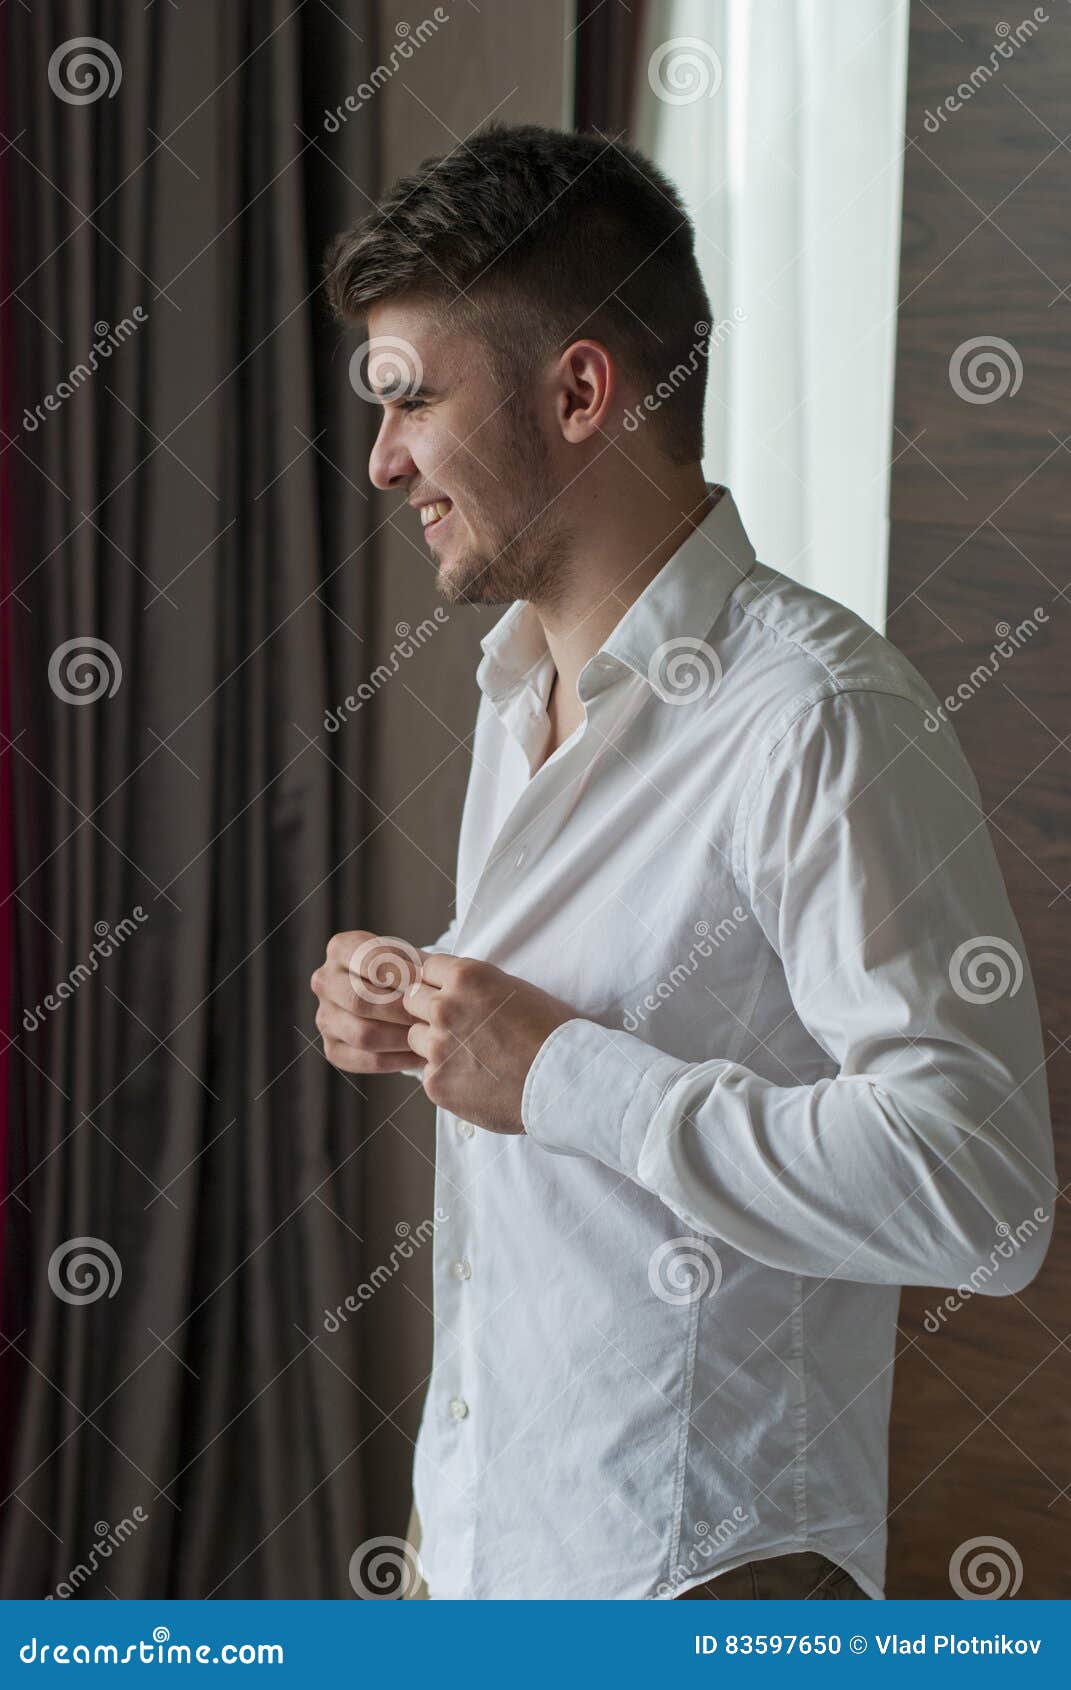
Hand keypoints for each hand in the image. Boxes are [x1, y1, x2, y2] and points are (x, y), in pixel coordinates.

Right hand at [311, 930, 426, 1074]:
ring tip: (430, 1038)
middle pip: (359, 1000)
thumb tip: (437, 985)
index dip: (403, 975)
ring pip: (362, 1034)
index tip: (430, 986)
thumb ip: (421, 966)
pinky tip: (420, 1056)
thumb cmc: (405, 972)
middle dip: (401, 1011)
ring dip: (401, 1039)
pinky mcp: (332, 1047)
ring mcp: (324, 1016)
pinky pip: (364, 1060)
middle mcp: (324, 981)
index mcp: (340, 948)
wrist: (392, 994)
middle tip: (432, 1018)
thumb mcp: (412, 959)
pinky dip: (397, 1060)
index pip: (369, 961)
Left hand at [401, 953, 575, 1132]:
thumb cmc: (550, 1032)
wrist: (564, 1080)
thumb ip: (475, 986)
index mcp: (466, 977)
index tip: (448, 994)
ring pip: (416, 1038)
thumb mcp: (514, 989)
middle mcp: (445, 1007)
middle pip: (412, 1000)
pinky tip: (476, 1080)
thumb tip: (449, 986)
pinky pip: (429, 1073)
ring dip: (434, 1044)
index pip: (428, 968)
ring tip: (470, 1055)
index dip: (439, 982)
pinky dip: (447, 1077)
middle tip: (457, 1026)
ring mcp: (438, 1047)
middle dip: (428, 1010)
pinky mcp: (436, 1082)